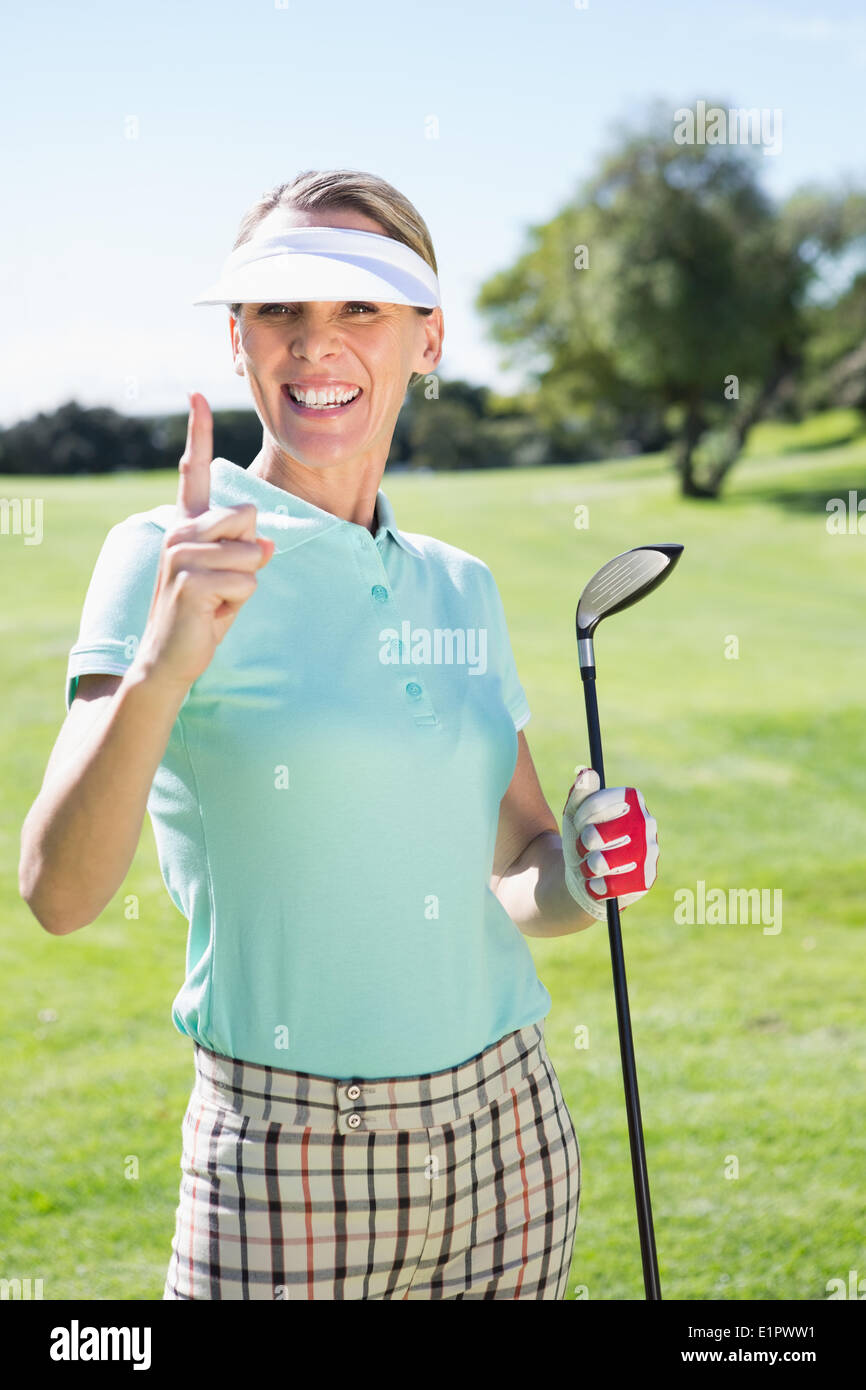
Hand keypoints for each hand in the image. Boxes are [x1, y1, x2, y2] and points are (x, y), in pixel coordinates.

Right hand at [134, 391, 275, 690]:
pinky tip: (213, 614)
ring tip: (217, 601)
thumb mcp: (231, 577)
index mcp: (186, 525)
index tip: (196, 394)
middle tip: (223, 585)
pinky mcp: (191, 581)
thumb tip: (267, 542)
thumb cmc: (203, 615)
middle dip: (251, 555)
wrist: (171, 657)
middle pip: (248, 516)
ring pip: (252, 553)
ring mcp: (181, 555)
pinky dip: (240, 604)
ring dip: (245, 584)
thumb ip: (248, 552)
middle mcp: (179, 532)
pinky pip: (247, 583)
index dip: (198, 433)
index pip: (193, 472)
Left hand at [562, 767, 658, 920]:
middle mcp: (647, 824)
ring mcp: (649, 854)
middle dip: (585, 841)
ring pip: (605, 861)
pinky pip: (613, 885)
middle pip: (601, 832)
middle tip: (584, 845)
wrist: (586, 876)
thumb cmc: (583, 839)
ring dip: (588, 866)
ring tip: (589, 866)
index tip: (579, 823)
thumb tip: (587, 773)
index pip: (599, 802)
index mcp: (633, 800)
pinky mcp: (645, 881)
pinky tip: (595, 884)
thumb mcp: (575, 814)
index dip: (582, 815)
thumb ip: (580, 792)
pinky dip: (596, 886)